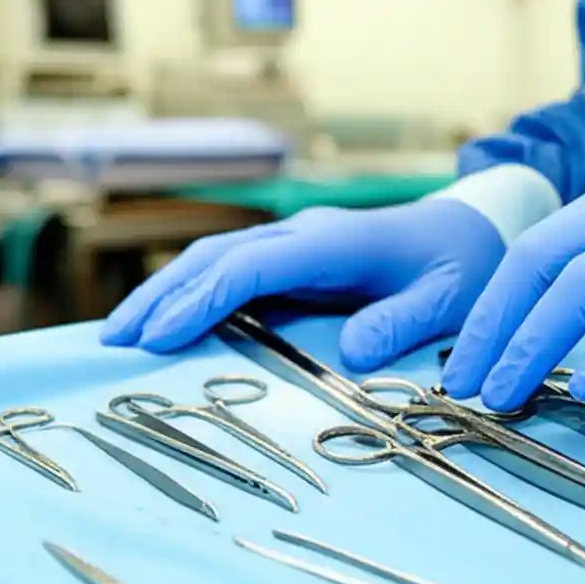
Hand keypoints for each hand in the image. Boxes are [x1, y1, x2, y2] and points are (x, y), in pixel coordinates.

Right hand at [101, 200, 505, 371]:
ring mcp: (294, 244)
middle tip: (113, 342)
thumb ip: (403, 322)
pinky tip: (164, 325)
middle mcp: (304, 236)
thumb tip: (351, 353)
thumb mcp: (451, 299)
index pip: (254, 266)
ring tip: (119, 336)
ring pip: (213, 259)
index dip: (204, 300)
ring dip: (164, 293)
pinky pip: (229, 274)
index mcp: (336, 242)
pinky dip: (189, 295)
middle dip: (162, 296)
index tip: (161, 337)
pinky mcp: (292, 261)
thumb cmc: (464, 266)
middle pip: (216, 256)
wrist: (472, 230)